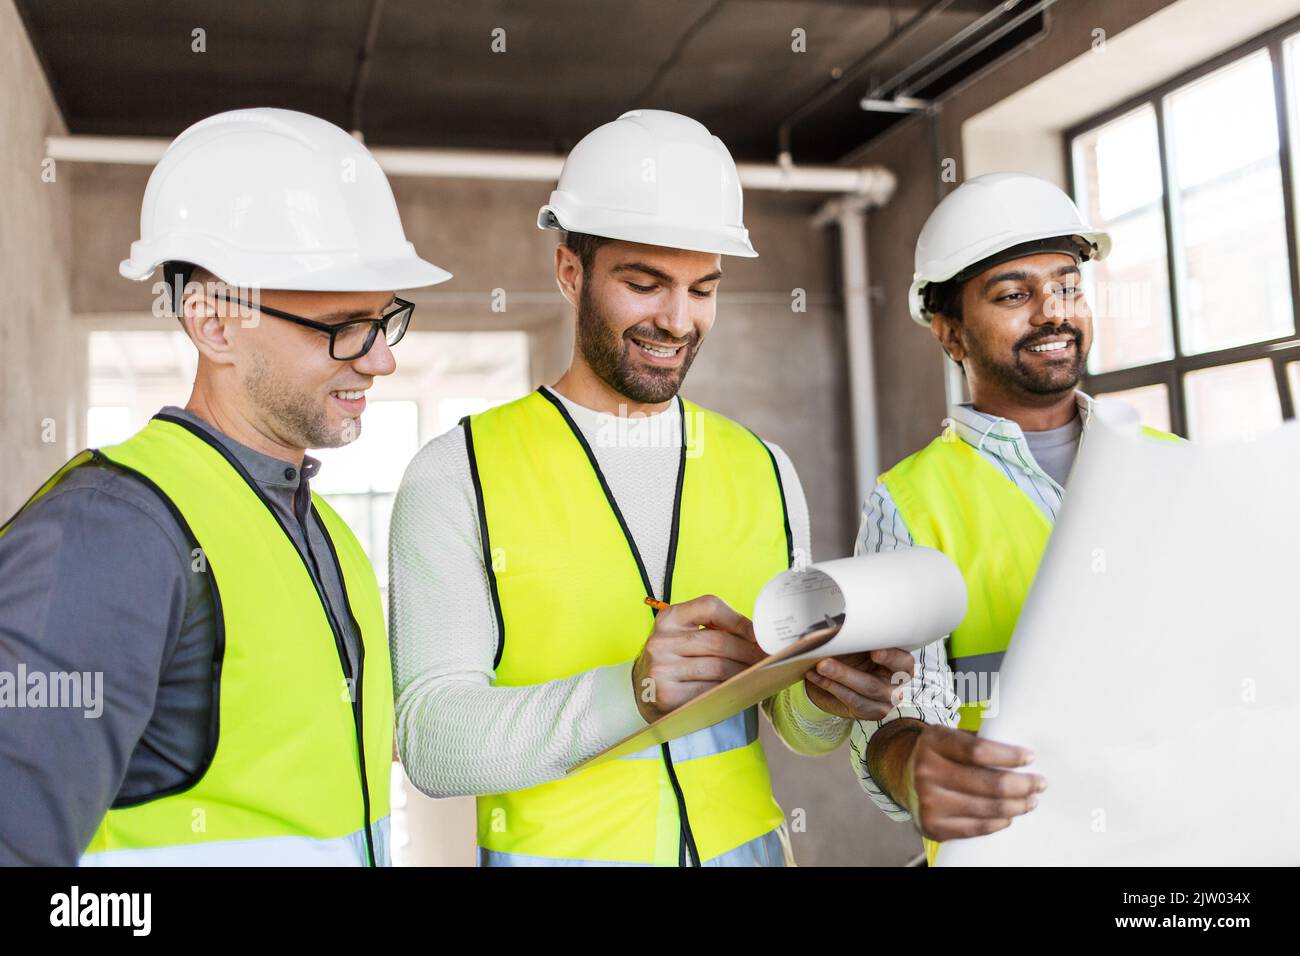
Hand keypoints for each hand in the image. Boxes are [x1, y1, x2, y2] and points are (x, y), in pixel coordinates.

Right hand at [631, 595, 764, 721]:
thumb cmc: (673, 659)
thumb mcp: (682, 634)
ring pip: (718, 667)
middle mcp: (662, 640)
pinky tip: (739, 688)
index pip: (710, 606)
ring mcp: (662, 668)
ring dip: (744, 671)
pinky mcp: (668, 694)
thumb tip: (757, 636)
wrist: (640, 689)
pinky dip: (730, 689)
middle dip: (749, 650)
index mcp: (669, 618)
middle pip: (718, 640)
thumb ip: (712, 628)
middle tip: (766, 658)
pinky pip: (710, 689)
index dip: (739, 619)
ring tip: (757, 672)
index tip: (758, 634)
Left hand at [803, 648, 915, 719]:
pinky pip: (851, 701)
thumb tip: (837, 630)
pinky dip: (830, 687)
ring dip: (837, 681)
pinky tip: (815, 677)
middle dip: (847, 674)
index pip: (903, 662)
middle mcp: (896, 684)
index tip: (875, 653)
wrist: (845, 676)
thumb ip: (857, 639)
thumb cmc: (859, 655)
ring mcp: (885, 701)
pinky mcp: (870, 711)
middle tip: (825, 663)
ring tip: (819, 668)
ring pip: (861, 695)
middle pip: (875, 684)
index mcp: (901, 663)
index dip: (891, 657)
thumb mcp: (860, 644)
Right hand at [886, 723, 1044, 840]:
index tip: (1029, 757)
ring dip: (1017, 806)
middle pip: (989, 783)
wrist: (903, 777)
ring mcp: (928, 800)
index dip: (1009, 756)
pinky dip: (998, 823)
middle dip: (1022, 785)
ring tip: (1029, 801)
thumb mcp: (950, 736)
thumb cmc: (938, 755)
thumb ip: (979, 740)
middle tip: (1038, 783)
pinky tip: (1009, 816)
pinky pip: (976, 827)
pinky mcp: (932, 825)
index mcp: (933, 741)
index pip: (978, 750)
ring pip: (987, 808)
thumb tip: (1021, 754)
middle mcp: (927, 770)